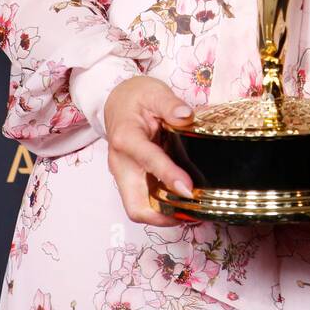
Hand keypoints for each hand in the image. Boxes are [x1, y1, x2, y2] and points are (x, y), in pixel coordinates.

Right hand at [101, 76, 196, 226]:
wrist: (117, 100)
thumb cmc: (136, 97)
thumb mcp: (154, 92)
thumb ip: (170, 104)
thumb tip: (186, 115)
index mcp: (126, 139)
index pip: (149, 162)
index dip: (169, 177)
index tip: (189, 189)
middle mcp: (121, 164)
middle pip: (135, 205)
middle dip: (162, 217)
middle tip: (192, 214)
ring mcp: (124, 175)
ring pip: (139, 208)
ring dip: (164, 215)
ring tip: (192, 211)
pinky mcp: (131, 180)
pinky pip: (145, 201)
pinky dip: (162, 208)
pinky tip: (183, 202)